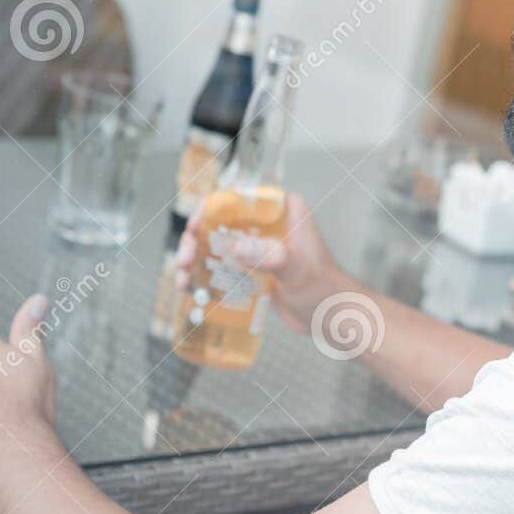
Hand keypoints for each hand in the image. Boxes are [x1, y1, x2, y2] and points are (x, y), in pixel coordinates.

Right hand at [175, 192, 353, 332]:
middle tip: (184, 262)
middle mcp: (266, 223)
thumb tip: (237, 248)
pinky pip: (221, 266)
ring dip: (194, 258)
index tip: (195, 228)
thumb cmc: (324, 289)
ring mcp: (257, 246)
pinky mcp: (252, 268)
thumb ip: (274, 257)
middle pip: (219, 221)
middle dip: (195, 239)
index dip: (210, 208)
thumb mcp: (298, 270)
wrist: (331, 316)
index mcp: (282, 210)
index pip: (239, 198)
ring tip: (182, 280)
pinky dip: (203, 274)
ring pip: (215, 244)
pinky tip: (188, 288)